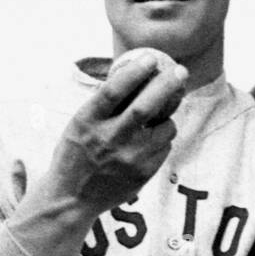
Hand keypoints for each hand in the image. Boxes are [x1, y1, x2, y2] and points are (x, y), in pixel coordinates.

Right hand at [40, 47, 187, 220]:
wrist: (73, 198)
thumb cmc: (76, 154)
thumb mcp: (79, 124)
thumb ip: (103, 105)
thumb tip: (135, 75)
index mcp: (88, 121)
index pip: (114, 90)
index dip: (135, 71)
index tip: (151, 57)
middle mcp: (109, 139)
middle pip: (145, 107)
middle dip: (167, 85)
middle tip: (181, 71)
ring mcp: (128, 159)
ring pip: (164, 129)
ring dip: (168, 117)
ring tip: (162, 116)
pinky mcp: (143, 174)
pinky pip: (164, 148)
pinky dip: (163, 139)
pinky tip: (152, 140)